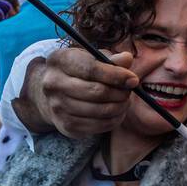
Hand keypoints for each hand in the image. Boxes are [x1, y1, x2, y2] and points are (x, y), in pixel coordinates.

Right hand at [25, 46, 139, 138]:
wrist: (54, 94)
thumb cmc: (79, 72)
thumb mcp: (92, 58)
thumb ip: (111, 59)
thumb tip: (127, 59)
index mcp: (60, 60)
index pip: (91, 69)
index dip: (116, 75)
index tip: (133, 80)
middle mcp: (53, 83)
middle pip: (96, 91)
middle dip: (119, 93)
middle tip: (129, 92)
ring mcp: (56, 106)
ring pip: (99, 110)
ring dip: (119, 107)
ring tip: (124, 101)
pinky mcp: (65, 125)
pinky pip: (97, 126)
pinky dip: (113, 120)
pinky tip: (117, 113)